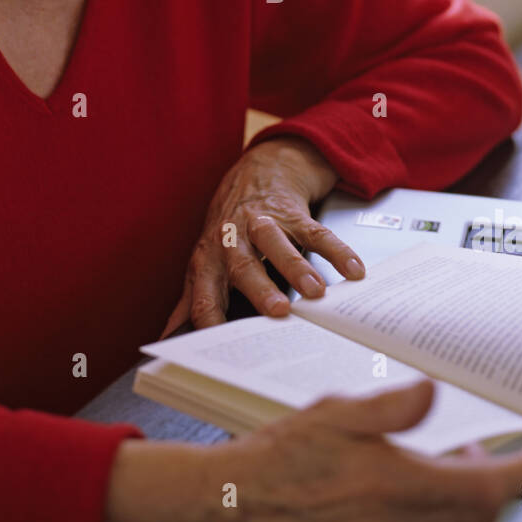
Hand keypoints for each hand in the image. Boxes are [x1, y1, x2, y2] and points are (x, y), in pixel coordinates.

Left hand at [158, 136, 365, 336]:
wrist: (255, 175)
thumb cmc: (227, 231)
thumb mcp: (204, 262)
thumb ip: (190, 300)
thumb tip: (168, 339)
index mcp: (209, 259)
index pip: (203, 293)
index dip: (209, 317)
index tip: (219, 346)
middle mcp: (233, 240)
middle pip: (244, 267)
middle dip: (260, 290)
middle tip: (278, 312)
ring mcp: (265, 224)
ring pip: (280, 246)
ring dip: (298, 268)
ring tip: (316, 292)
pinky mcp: (294, 215)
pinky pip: (317, 233)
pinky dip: (337, 252)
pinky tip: (353, 271)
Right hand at [223, 380, 521, 521]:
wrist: (235, 509)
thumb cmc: (281, 457)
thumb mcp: (335, 412)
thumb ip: (391, 406)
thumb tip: (433, 393)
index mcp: (391, 488)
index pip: (485, 488)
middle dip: (496, 493)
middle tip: (473, 457)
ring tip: (449, 489)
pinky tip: (425, 521)